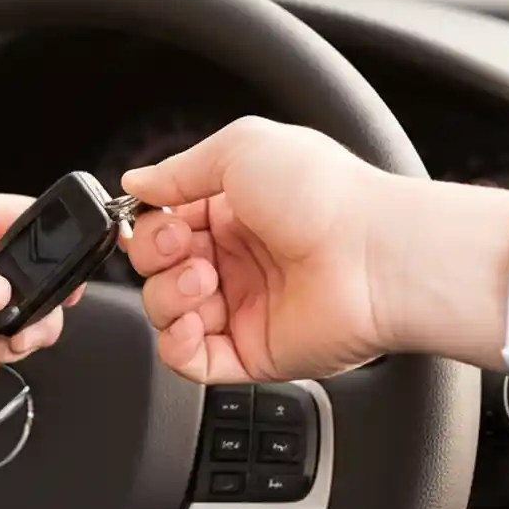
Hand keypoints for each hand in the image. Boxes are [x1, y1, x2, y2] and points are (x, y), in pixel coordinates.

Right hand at [122, 117, 508, 382]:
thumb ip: (179, 169)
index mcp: (234, 210)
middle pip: (158, 271)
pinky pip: (191, 361)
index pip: (165, 225)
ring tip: (201, 279)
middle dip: (155, 258)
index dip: (149, 225)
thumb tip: (136, 182)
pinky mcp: (252, 352)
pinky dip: (177, 344)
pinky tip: (193, 321)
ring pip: (168, 316)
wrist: (373, 254)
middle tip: (182, 246)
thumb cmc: (323, 194)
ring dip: (167, 297)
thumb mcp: (241, 147)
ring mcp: (244, 308)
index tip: (155, 217)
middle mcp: (238, 260)